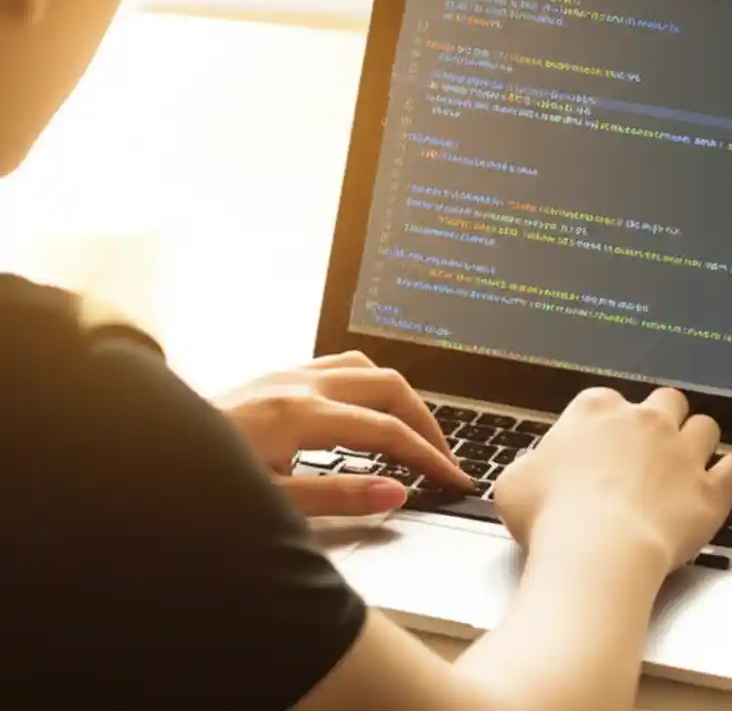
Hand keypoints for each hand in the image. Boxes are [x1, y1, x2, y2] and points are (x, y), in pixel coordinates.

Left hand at [212, 351, 471, 515]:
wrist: (142, 455)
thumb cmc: (199, 484)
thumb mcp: (272, 501)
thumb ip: (339, 495)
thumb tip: (395, 492)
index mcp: (301, 413)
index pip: (388, 430)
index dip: (429, 456)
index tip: (454, 478)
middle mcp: (298, 383)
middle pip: (390, 386)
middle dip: (426, 421)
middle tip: (444, 456)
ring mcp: (285, 374)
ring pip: (366, 368)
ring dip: (400, 397)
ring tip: (414, 432)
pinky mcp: (274, 376)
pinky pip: (339, 366)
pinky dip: (368, 386)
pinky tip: (367, 411)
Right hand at [494, 387, 731, 571]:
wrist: (598, 550)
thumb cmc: (551, 517)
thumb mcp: (514, 485)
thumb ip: (529, 468)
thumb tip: (532, 474)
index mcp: (595, 411)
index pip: (605, 400)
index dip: (605, 424)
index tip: (599, 446)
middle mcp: (645, 421)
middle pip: (666, 401)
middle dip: (661, 420)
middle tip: (649, 450)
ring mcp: (683, 452)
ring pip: (705, 427)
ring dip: (698, 442)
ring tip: (687, 465)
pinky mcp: (710, 489)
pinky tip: (723, 482)